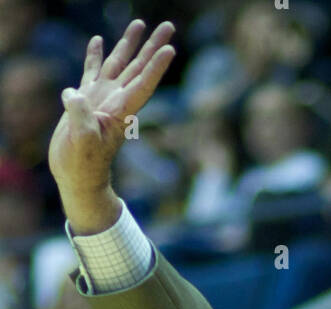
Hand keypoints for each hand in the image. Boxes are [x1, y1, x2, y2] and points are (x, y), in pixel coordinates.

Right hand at [48, 19, 175, 228]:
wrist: (76, 177)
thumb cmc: (82, 165)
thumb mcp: (81, 142)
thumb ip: (80, 117)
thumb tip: (73, 95)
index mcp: (120, 111)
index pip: (143, 84)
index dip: (156, 67)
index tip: (170, 49)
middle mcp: (116, 101)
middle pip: (138, 68)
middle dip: (153, 46)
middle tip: (168, 25)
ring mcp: (101, 99)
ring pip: (119, 64)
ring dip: (129, 44)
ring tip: (139, 23)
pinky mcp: (85, 100)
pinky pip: (92, 72)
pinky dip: (95, 56)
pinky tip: (98, 40)